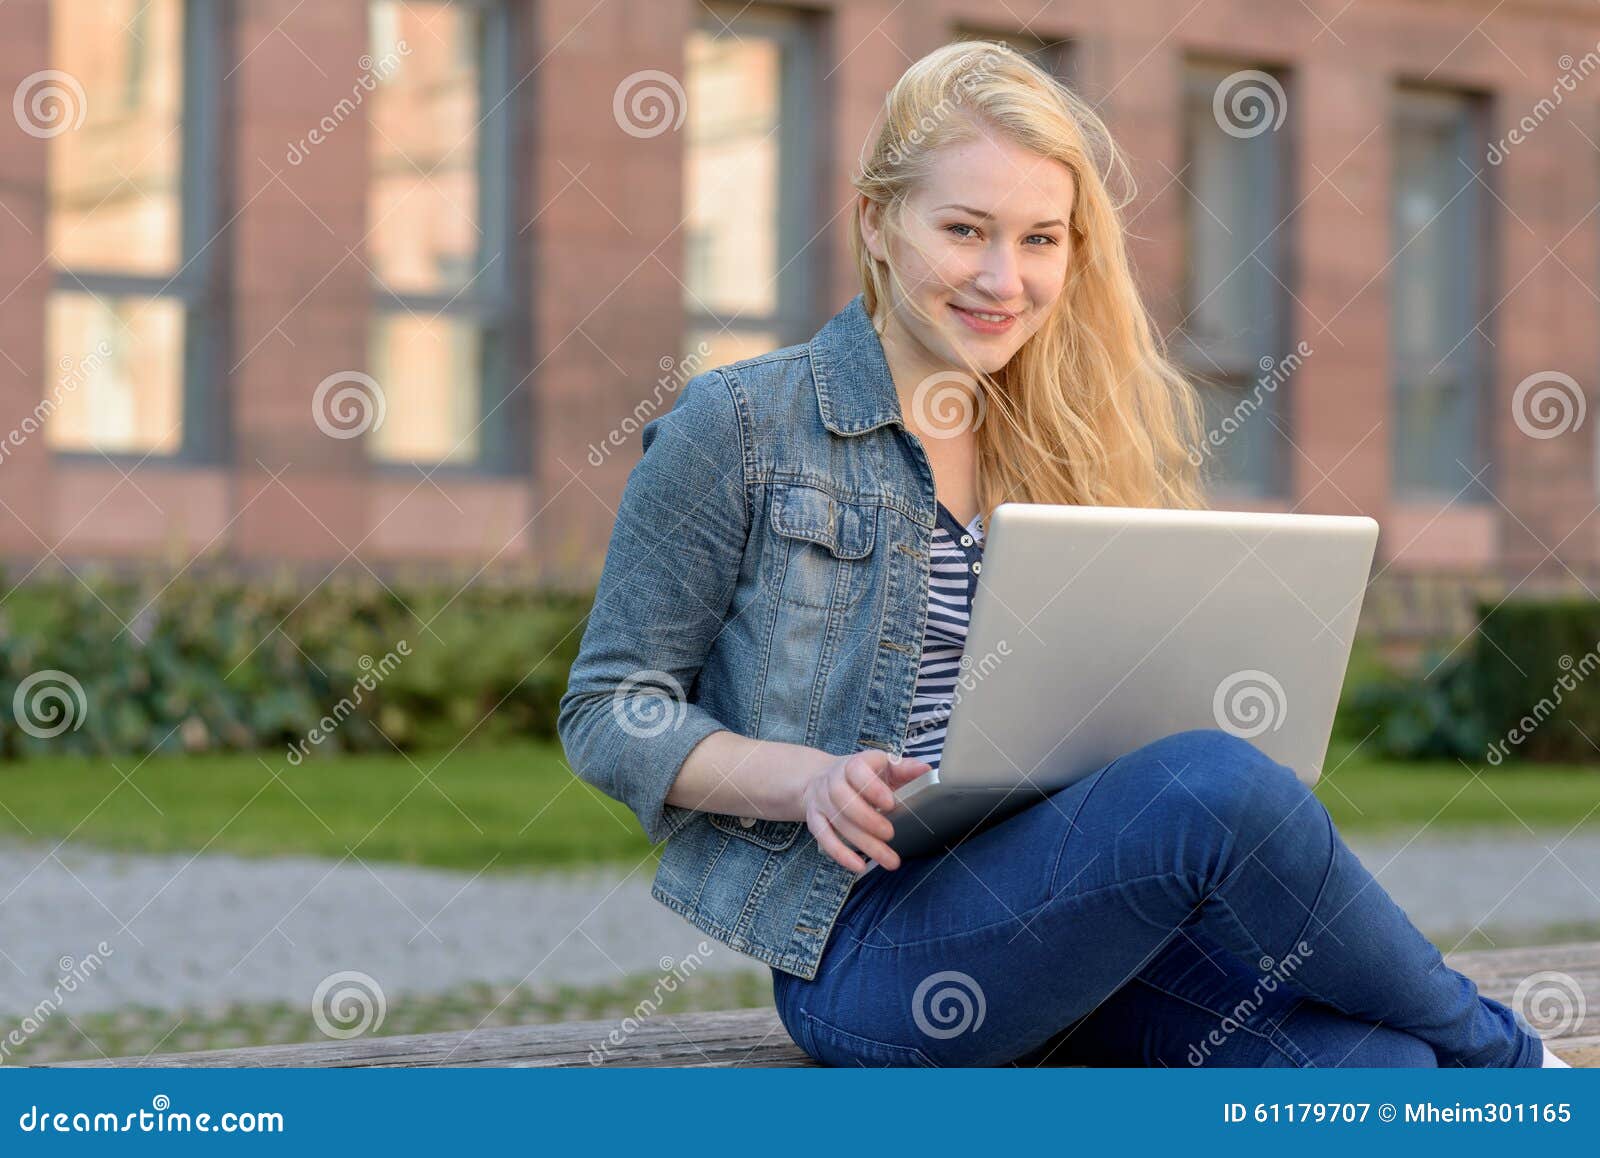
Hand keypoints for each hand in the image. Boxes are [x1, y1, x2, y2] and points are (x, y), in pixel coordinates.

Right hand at [800, 749, 931, 872]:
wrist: (824, 777)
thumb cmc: (863, 774)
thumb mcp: (883, 767)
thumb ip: (904, 769)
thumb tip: (926, 770)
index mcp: (853, 764)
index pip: (857, 770)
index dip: (872, 787)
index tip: (891, 803)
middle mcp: (833, 780)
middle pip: (843, 798)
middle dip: (868, 819)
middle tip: (890, 835)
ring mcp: (821, 800)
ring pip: (837, 821)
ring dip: (863, 842)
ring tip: (888, 859)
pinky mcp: (814, 819)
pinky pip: (823, 837)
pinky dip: (840, 854)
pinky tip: (859, 866)